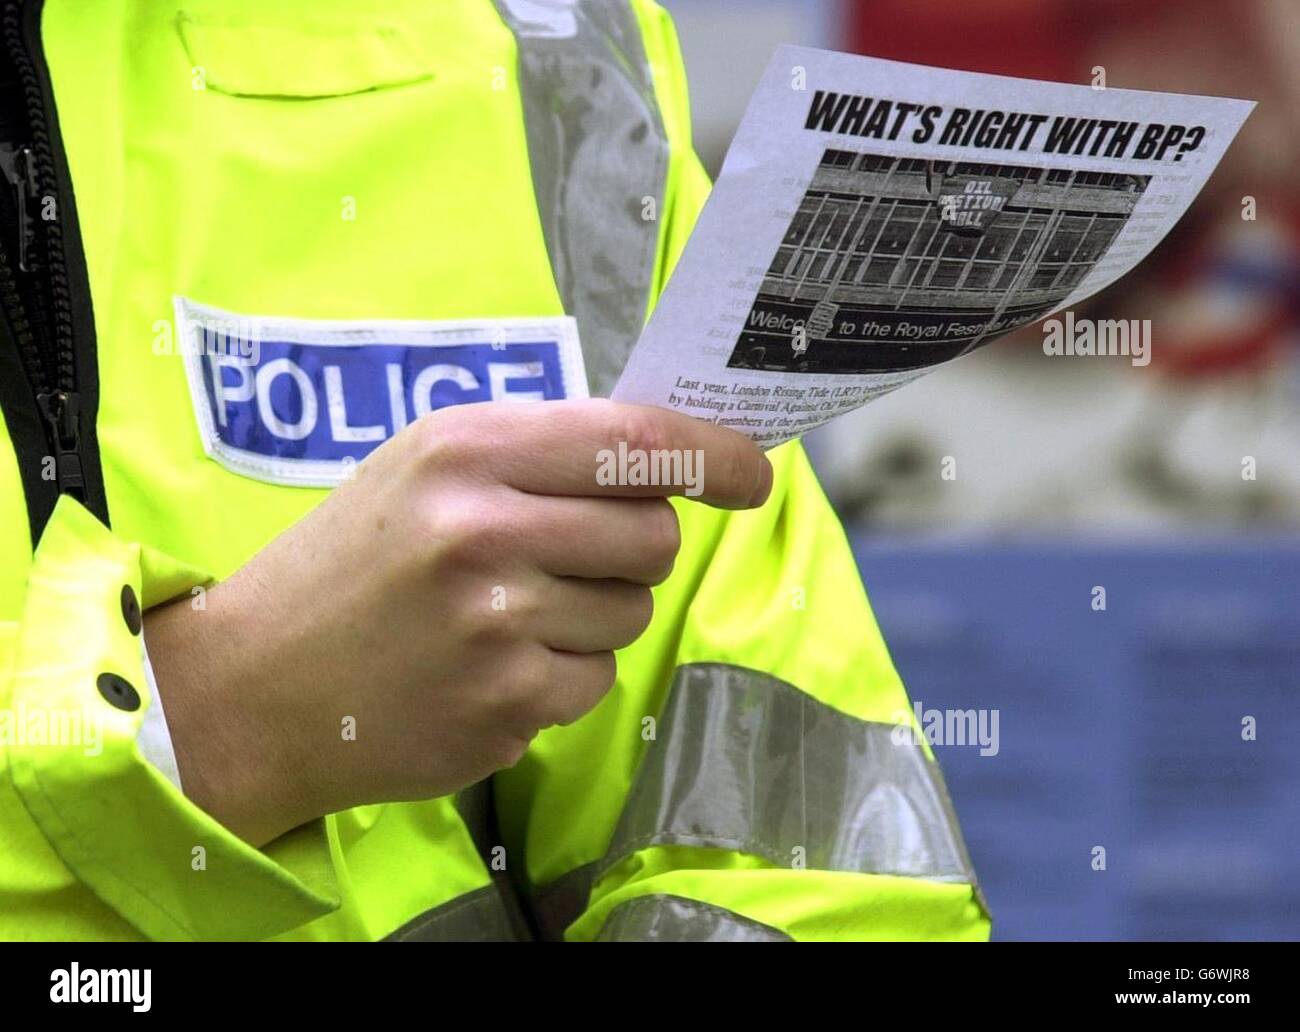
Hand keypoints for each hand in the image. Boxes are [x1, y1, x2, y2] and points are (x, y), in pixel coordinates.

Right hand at [145, 399, 771, 844]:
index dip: (713, 456)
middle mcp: (485, 528)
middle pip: (653, 536)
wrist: (253, 684)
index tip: (753, 475)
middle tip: (574, 557)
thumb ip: (537, 454)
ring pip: (631, 612)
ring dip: (592, 615)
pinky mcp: (504, 703)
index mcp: (468, 450)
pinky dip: (561, 676)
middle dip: (634, 549)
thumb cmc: (350, 563)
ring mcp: (496, 623)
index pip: (633, 440)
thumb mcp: (423, 469)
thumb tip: (663, 462)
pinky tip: (492, 668)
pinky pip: (596, 681)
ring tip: (507, 615)